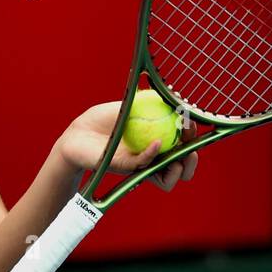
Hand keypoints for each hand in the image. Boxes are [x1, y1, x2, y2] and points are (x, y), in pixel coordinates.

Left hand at [54, 100, 199, 191]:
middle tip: (192, 153)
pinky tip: (157, 143)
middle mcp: (150, 157)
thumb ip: (153, 101)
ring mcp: (139, 164)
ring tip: (178, 159)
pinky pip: (144, 164)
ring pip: (167, 178)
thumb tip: (177, 93)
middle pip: (180, 167)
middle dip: (192, 162)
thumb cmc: (104, 119)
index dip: (192, 140)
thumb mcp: (132, 106)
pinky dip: (153, 154)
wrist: (78, 132)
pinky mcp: (125, 166)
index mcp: (156, 143)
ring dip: (178, 170)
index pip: (181, 147)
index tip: (193, 128)